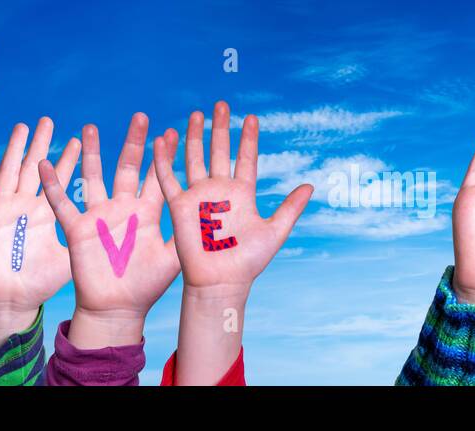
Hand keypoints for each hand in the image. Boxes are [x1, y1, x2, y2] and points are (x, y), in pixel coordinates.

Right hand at [0, 118, 80, 357]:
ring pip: (11, 171)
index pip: (65, 178)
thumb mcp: (76, 257)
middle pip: (38, 167)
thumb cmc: (41, 284)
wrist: (10, 303)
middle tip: (51, 119)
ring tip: (23, 126)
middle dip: (44, 143)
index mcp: (51, 214)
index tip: (84, 133)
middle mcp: (29, 207)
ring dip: (16, 149)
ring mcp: (5, 210)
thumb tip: (134, 232)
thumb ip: (97, 240)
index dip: (73, 157)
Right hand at [38, 113, 179, 347]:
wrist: (117, 309)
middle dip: (134, 143)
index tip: (172, 131)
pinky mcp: (78, 229)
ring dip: (92, 154)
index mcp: (148, 213)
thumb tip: (213, 219)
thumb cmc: (147, 286)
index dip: (164, 156)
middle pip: (128, 168)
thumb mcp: (172, 259)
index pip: (158, 177)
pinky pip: (63, 204)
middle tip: (140, 116)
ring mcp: (100, 216)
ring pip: (94, 177)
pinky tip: (45, 164)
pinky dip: (54, 186)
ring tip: (89, 128)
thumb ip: (186, 236)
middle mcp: (124, 209)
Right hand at [154, 101, 311, 292]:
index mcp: (242, 194)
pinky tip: (163, 139)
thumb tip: (310, 185)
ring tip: (197, 114)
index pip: (245, 159)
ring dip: (194, 137)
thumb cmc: (248, 262)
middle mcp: (220, 191)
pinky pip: (169, 178)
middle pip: (218, 151)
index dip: (248, 139)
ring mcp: (198, 196)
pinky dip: (164, 159)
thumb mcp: (275, 232)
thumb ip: (290, 208)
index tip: (251, 118)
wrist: (220, 282)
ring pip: (194, 159)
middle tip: (221, 105)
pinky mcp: (179, 206)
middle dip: (220, 128)